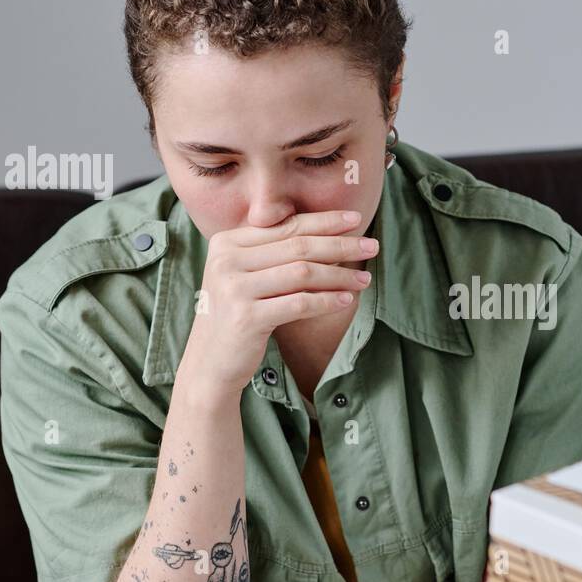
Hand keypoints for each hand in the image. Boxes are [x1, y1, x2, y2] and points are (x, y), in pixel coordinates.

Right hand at [179, 210, 377, 398]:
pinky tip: (347, 300)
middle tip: (371, 246)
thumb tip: (330, 235)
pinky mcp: (246, 317)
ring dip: (340, 275)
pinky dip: (327, 301)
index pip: (286, 227)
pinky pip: (299, 303)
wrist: (210, 362)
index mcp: (226, 243)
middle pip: (298, 246)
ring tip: (365, 279)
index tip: (356, 219)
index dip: (324, 222)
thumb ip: (274, 253)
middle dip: (340, 245)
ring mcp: (233, 288)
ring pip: (302, 273)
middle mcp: (226, 260)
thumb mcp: (248, 277)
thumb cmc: (237, 315)